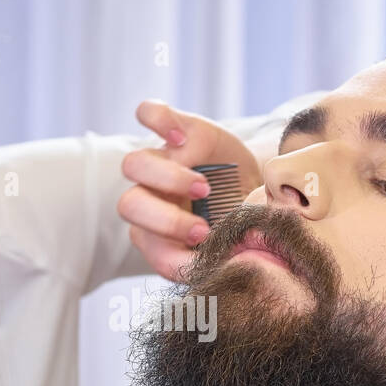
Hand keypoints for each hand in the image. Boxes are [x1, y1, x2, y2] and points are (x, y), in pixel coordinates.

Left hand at [118, 100, 260, 280]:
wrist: (255, 185)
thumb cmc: (242, 220)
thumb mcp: (237, 244)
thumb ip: (222, 259)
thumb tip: (225, 271)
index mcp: (157, 230)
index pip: (145, 242)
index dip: (168, 252)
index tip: (205, 250)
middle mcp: (152, 195)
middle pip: (130, 205)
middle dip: (165, 221)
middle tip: (203, 228)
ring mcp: (161, 160)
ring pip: (134, 165)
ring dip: (167, 179)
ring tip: (203, 188)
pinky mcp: (177, 127)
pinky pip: (150, 113)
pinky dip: (158, 121)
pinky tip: (180, 137)